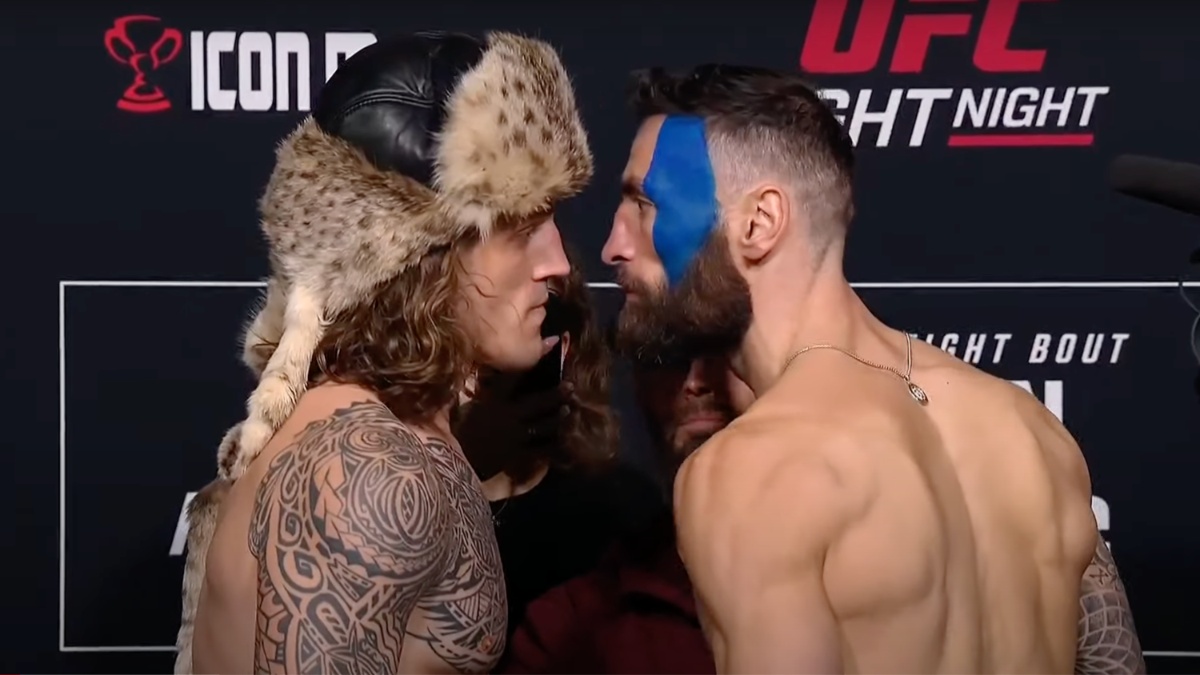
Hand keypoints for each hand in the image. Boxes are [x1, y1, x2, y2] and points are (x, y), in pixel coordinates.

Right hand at [454, 362, 567, 480]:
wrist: (458, 462)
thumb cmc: (457, 433)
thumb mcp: (462, 410)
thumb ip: (471, 396)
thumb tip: (471, 381)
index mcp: (494, 402)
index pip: (511, 379)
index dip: (528, 367)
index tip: (542, 358)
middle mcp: (509, 415)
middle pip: (537, 402)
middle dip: (555, 394)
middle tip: (571, 387)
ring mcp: (516, 435)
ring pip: (543, 425)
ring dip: (557, 418)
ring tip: (568, 411)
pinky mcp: (519, 453)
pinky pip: (540, 449)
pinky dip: (552, 445)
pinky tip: (561, 440)